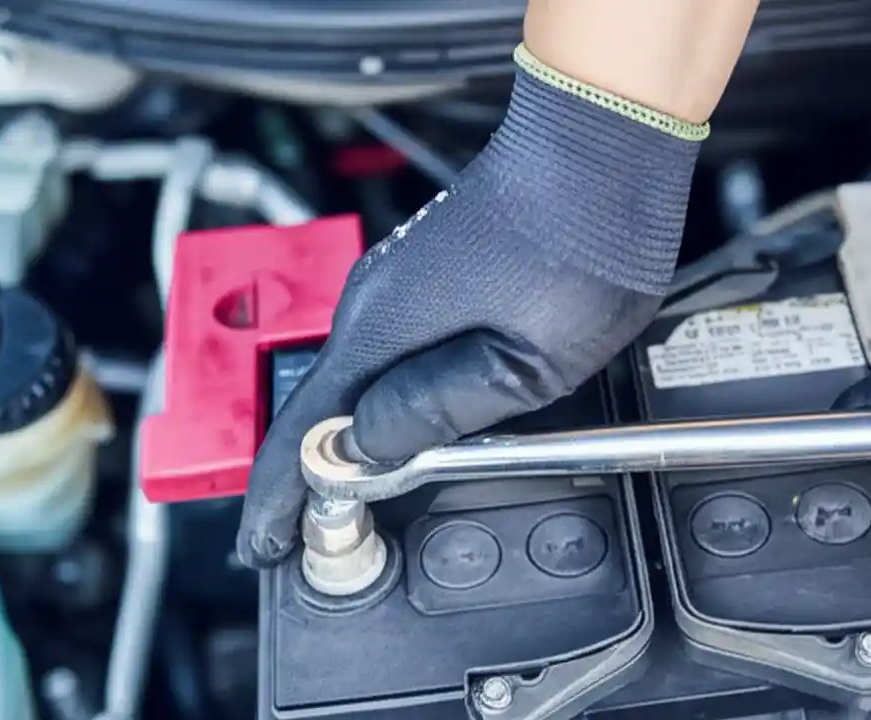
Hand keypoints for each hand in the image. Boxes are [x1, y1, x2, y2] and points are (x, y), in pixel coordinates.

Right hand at [235, 64, 700, 567]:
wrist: (603, 142)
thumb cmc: (582, 239)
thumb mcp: (524, 362)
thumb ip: (436, 410)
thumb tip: (366, 446)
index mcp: (384, 329)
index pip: (304, 432)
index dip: (280, 498)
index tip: (267, 543)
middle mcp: (374, 298)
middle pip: (326, 404)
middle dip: (323, 471)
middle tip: (323, 530)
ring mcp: (398, 278)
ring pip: (363, 374)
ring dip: (364, 431)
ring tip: (373, 483)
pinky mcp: (428, 269)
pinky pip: (392, 346)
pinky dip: (394, 390)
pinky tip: (422, 412)